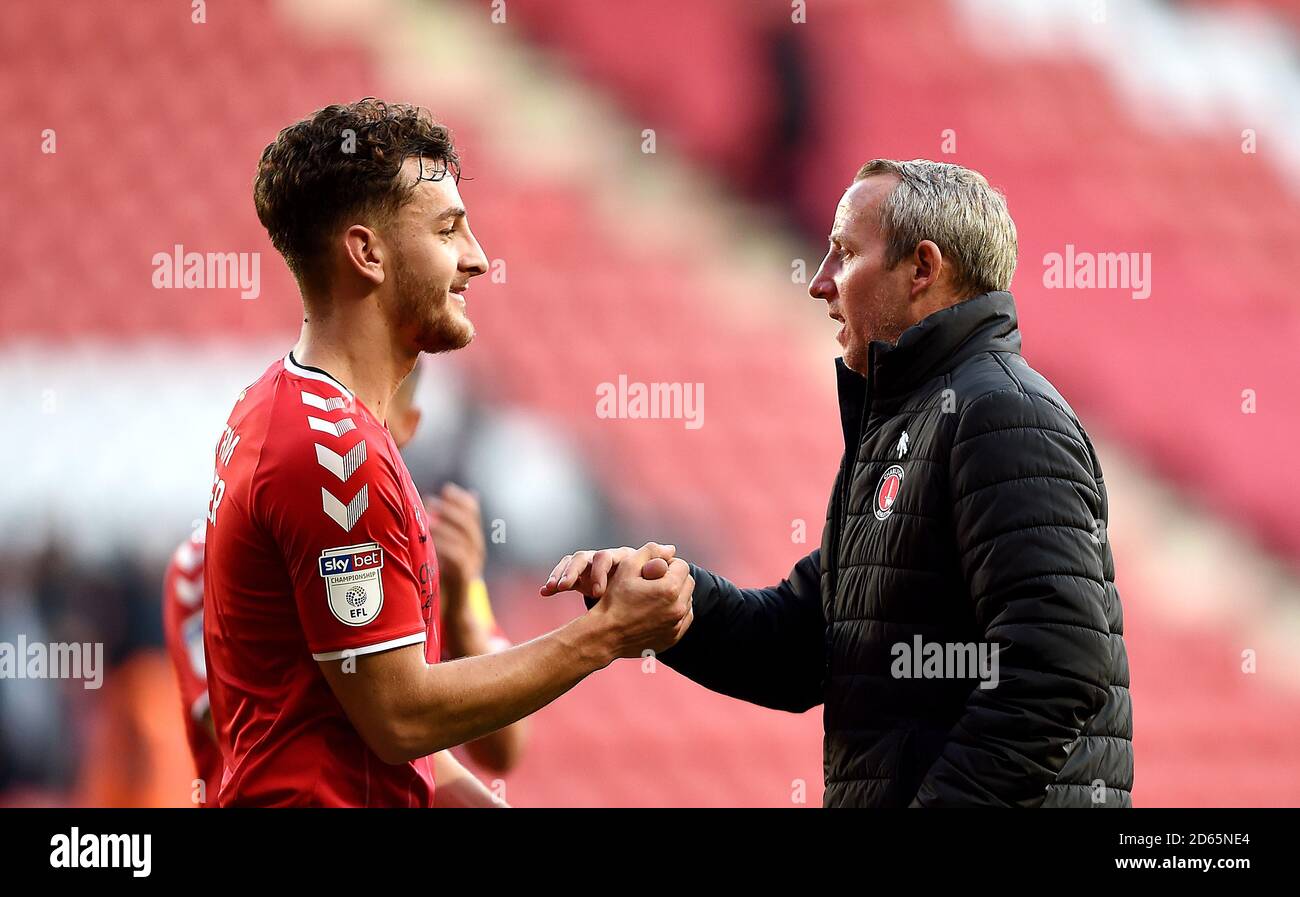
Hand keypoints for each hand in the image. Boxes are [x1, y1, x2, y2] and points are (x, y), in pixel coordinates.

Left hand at [427, 483, 485, 600]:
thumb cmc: (444, 576)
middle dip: (451, 510)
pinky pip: (457, 557)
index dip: (462, 500)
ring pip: (464, 539)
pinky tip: (430, 539)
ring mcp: (473, 564)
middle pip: (469, 524)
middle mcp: (477, 550)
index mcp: (473, 540)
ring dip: (445, 526)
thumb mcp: (445, 549)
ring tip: (428, 519)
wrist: (453, 609)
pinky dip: (445, 545)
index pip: (474, 513)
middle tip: (431, 502)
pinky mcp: (464, 577)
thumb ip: (446, 528)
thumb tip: (442, 501)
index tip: (447, 489)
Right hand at [564, 542, 693, 658]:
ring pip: (687, 601)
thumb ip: (650, 551)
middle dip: (675, 578)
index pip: (682, 566)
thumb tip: (671, 549)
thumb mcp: (627, 567)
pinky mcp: (673, 637)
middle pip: (688, 583)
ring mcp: (677, 625)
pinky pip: (684, 619)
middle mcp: (678, 608)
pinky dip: (675, 612)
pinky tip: (658, 610)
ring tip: (655, 596)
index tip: (653, 569)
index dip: (667, 564)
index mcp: (670, 589)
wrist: (605, 633)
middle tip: (655, 581)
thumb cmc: (614, 599)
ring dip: (676, 595)